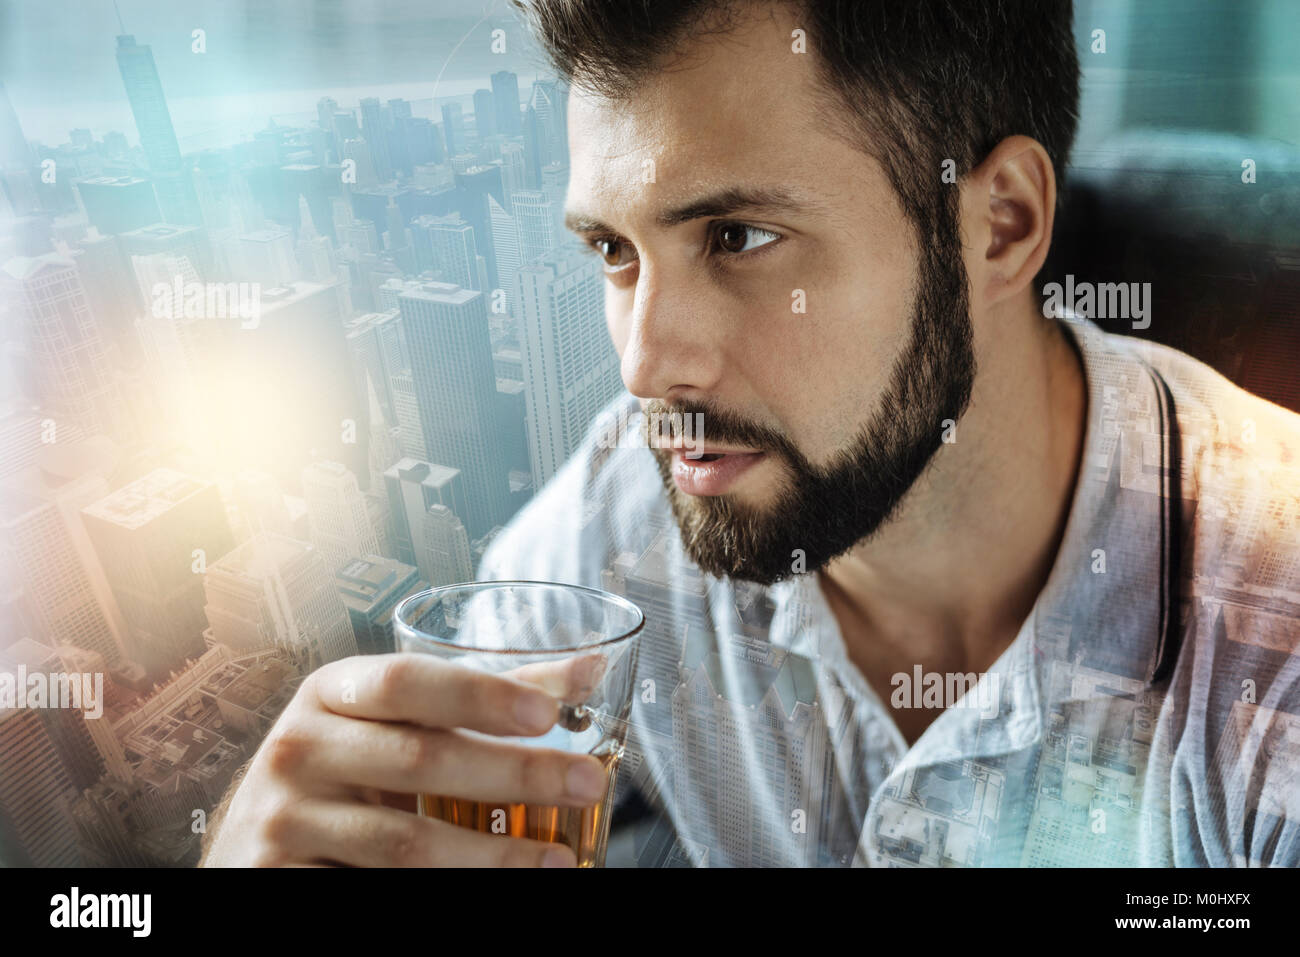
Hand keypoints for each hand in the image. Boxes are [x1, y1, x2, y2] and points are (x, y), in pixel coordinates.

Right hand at [199, 652, 609, 866]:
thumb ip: (489, 696)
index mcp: (331, 692)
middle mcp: (299, 747)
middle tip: (587, 782)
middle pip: (418, 759)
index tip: (548, 712)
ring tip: (558, 860)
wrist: (257, 841)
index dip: (478, 694)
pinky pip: (375, 890)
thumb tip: (590, 667)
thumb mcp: (399, 722)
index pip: (405, 681)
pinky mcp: (279, 880)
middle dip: (514, 774)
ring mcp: (284, 819)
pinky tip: (492, 890)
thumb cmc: (349, 767)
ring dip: (491, 856)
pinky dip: (444, 892)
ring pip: (404, 843)